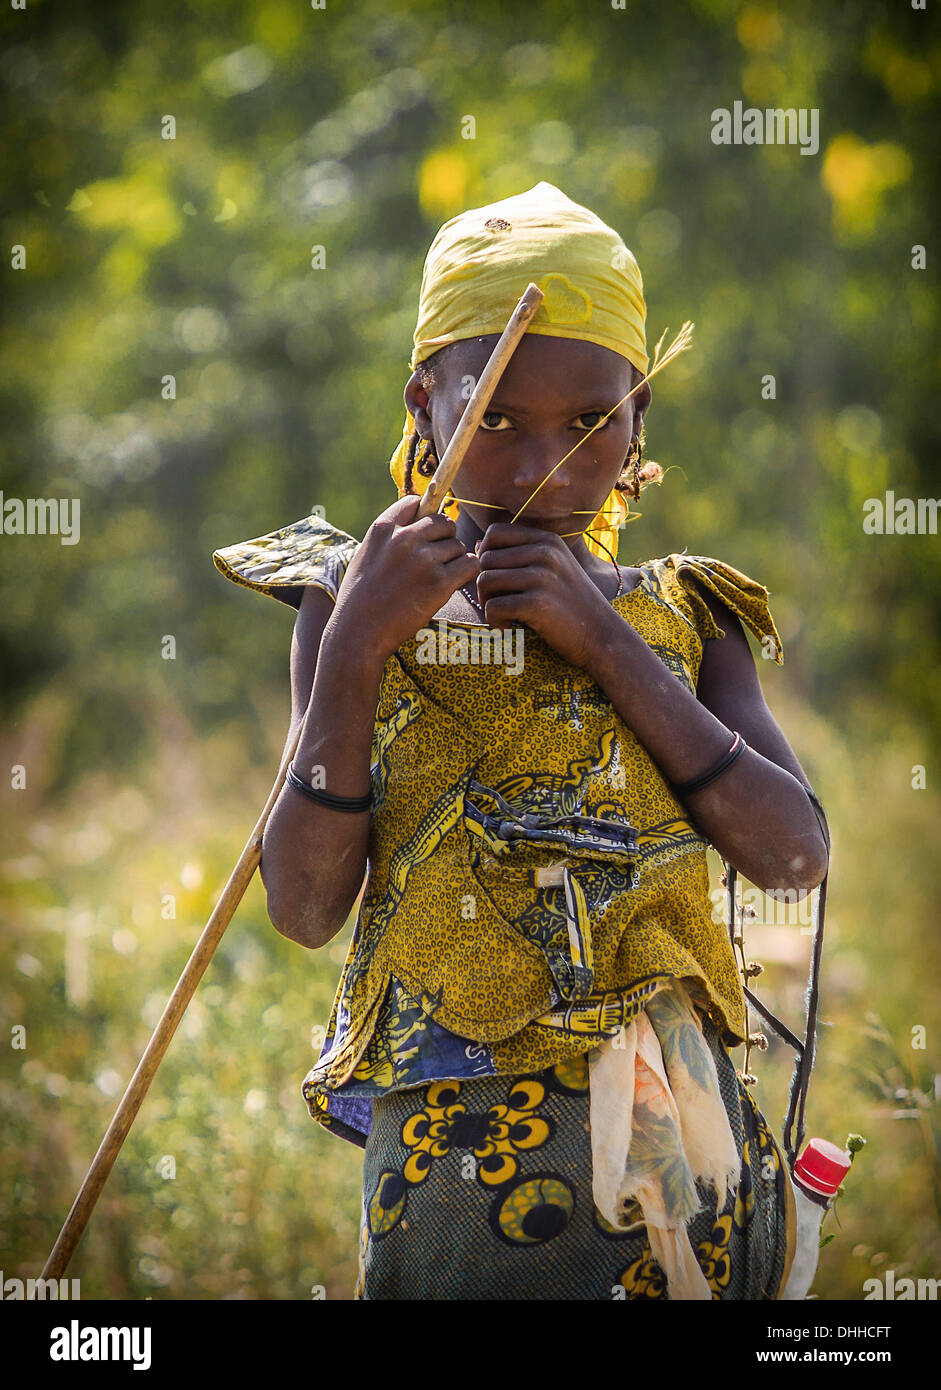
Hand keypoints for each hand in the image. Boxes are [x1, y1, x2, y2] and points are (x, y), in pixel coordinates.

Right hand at [328, 494, 480, 660]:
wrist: (358, 632)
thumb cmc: (360, 597)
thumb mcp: (366, 556)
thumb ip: (390, 536)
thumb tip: (420, 517)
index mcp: (383, 528)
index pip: (416, 503)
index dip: (424, 518)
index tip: (423, 536)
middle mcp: (404, 538)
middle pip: (444, 523)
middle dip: (444, 540)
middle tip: (435, 562)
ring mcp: (424, 560)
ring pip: (459, 546)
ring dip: (454, 561)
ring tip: (436, 580)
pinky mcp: (440, 583)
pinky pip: (470, 565)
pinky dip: (466, 574)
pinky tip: (452, 585)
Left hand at [473, 523, 617, 671]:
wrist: (603, 636)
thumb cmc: (573, 604)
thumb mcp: (555, 568)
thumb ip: (521, 554)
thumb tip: (476, 547)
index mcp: (547, 540)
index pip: (494, 532)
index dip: (485, 554)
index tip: (497, 578)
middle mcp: (545, 552)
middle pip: (485, 559)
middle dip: (484, 584)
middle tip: (499, 603)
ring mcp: (542, 576)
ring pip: (485, 581)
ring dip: (487, 603)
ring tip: (504, 615)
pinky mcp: (537, 603)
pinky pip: (493, 607)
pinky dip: (494, 621)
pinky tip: (509, 627)